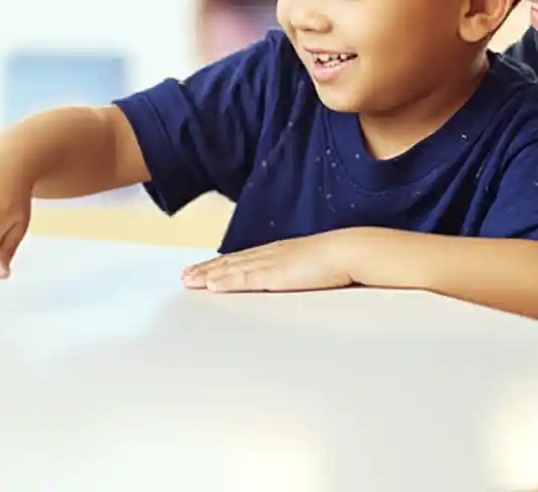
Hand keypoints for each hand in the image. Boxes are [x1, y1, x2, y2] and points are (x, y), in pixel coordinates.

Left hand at [181, 231, 355, 292]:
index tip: (206, 269)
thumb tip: (298, 277)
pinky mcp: (276, 275)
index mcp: (279, 252)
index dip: (222, 264)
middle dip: (207, 270)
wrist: (351, 251)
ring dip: (209, 275)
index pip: (244, 259)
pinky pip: (245, 279)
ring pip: (232, 269)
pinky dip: (227, 281)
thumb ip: (301, 270)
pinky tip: (211, 286)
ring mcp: (271, 263)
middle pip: (231, 262)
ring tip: (189, 281)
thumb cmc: (340, 259)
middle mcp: (270, 254)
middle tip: (186, 277)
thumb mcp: (314, 265)